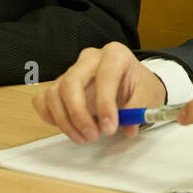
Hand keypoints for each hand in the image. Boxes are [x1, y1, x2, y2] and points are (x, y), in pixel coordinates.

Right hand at [32, 42, 167, 143]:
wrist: (131, 84)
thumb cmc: (139, 86)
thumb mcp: (148, 95)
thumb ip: (138, 110)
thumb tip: (128, 127)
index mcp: (115, 54)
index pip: (105, 75)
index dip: (105, 104)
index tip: (109, 128)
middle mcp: (90, 59)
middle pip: (71, 82)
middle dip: (78, 114)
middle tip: (92, 136)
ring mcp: (71, 71)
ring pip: (55, 93)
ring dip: (65, 121)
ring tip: (84, 137)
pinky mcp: (60, 85)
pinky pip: (43, 99)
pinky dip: (50, 116)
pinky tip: (68, 128)